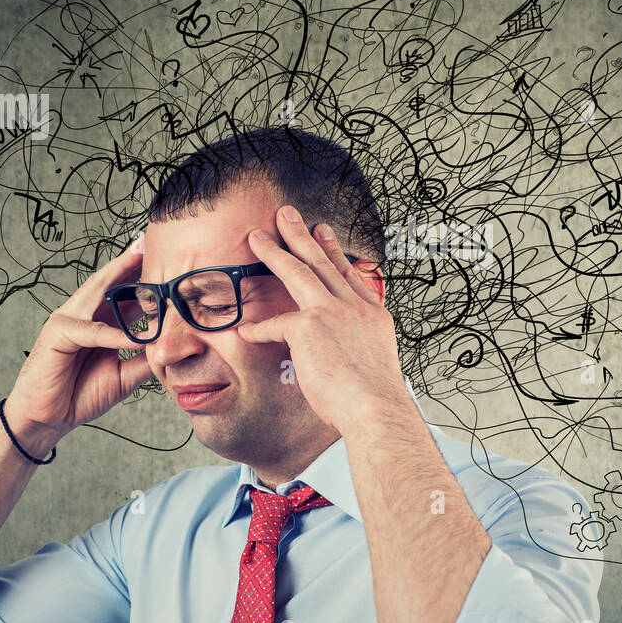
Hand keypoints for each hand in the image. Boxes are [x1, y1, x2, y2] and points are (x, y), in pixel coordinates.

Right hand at [2, 236, 153, 455]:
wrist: (49, 420)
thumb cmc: (81, 395)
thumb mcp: (124, 375)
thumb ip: (145, 358)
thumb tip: (173, 346)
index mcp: (101, 322)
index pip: (127, 294)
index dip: (146, 278)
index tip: (171, 262)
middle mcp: (84, 315)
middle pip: (111, 283)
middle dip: (132, 261)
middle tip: (153, 241)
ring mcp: (68, 321)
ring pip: (97, 293)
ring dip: (119, 275)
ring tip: (141, 258)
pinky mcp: (57, 335)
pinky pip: (90, 331)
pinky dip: (111, 333)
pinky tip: (130, 334)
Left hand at [236, 205, 410, 433]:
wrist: (375, 408)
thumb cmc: (374, 398)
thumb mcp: (375, 359)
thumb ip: (357, 343)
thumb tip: (342, 348)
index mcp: (371, 314)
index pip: (347, 274)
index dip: (333, 251)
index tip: (322, 232)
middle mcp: (354, 307)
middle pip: (323, 262)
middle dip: (302, 235)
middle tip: (287, 214)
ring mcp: (332, 312)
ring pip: (299, 273)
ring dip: (275, 252)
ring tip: (257, 237)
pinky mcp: (310, 327)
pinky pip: (276, 323)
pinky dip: (259, 329)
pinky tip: (246, 330)